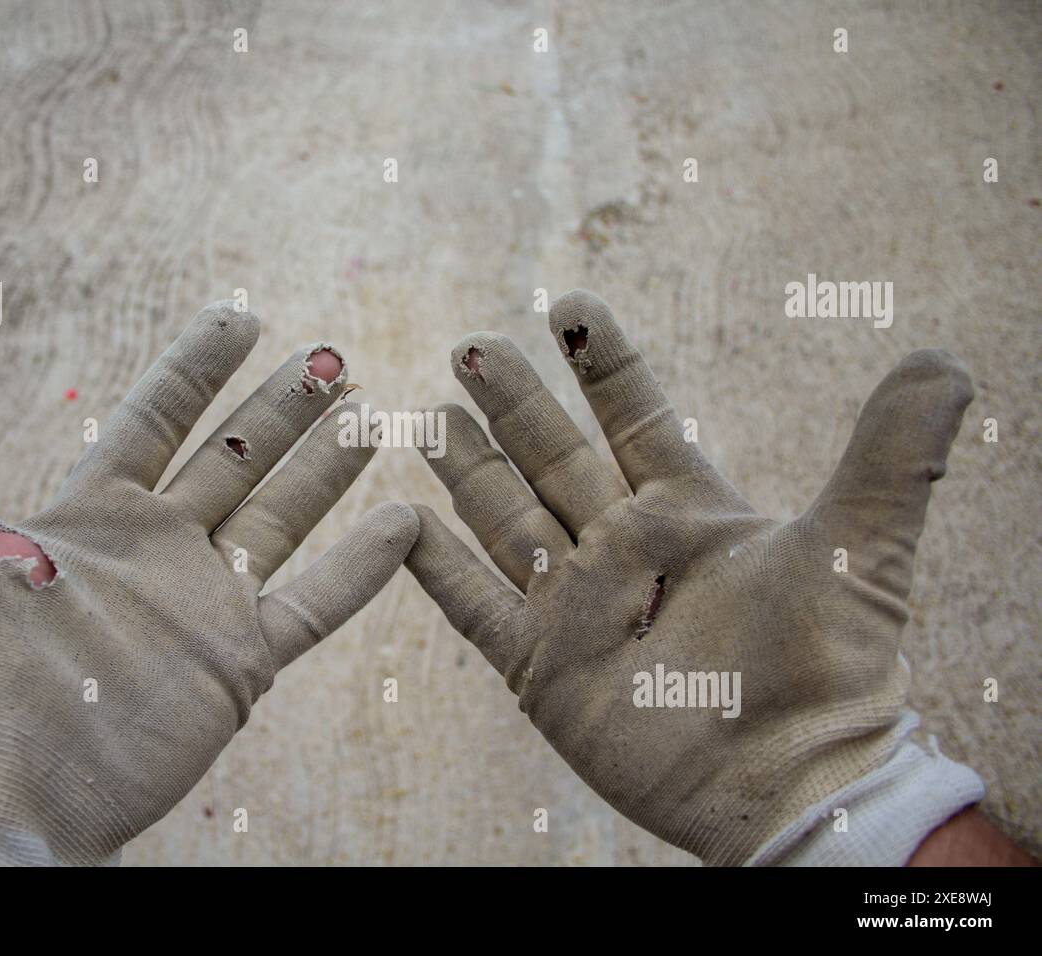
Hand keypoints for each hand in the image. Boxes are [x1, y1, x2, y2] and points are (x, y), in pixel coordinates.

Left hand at [0, 302, 416, 865]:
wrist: (12, 786)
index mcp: (97, 514)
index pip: (158, 418)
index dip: (198, 365)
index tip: (243, 315)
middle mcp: (160, 549)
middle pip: (234, 458)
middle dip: (281, 408)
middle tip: (330, 358)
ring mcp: (205, 602)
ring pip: (281, 517)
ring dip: (327, 468)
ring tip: (371, 413)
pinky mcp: (240, 659)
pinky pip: (314, 603)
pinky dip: (362, 567)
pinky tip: (405, 521)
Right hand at [407, 289, 978, 864]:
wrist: (791, 775)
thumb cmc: (830, 666)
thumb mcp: (863, 546)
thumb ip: (893, 455)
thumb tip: (947, 362)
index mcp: (689, 511)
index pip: (635, 416)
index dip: (604, 363)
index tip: (571, 305)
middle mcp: (625, 551)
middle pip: (555, 458)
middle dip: (516, 403)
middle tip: (474, 345)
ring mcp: (578, 607)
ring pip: (506, 518)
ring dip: (467, 467)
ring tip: (427, 413)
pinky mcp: (542, 665)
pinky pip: (474, 606)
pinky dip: (434, 568)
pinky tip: (399, 525)